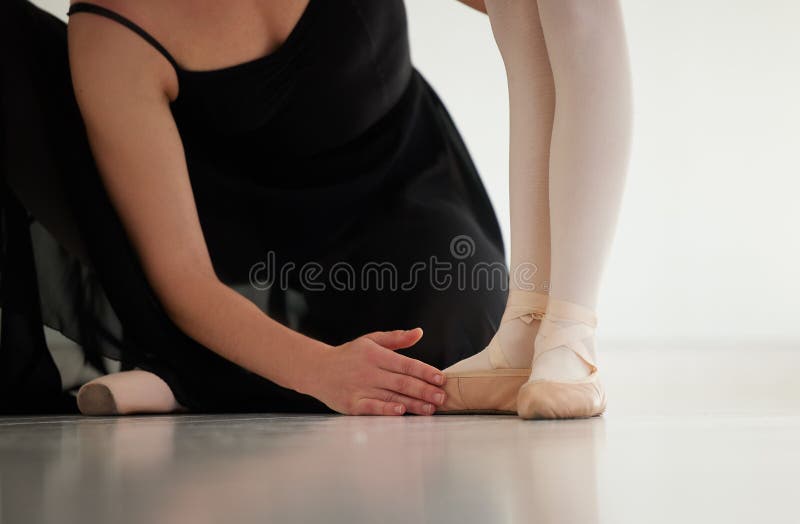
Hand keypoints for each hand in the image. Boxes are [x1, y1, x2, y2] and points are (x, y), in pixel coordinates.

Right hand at [307, 328, 446, 415]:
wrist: (316, 369)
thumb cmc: (348, 355)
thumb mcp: (370, 340)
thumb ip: (396, 338)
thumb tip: (419, 332)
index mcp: (376, 355)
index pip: (406, 364)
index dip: (425, 372)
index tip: (440, 378)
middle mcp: (369, 372)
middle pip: (402, 382)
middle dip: (424, 390)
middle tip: (442, 397)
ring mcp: (360, 388)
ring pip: (392, 397)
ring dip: (413, 404)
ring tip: (430, 408)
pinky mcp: (352, 404)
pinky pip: (373, 407)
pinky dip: (387, 410)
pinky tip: (401, 412)